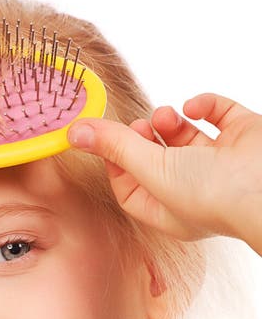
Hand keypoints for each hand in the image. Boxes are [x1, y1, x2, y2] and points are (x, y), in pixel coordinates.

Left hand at [68, 94, 261, 255]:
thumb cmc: (216, 196)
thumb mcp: (153, 171)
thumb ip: (115, 148)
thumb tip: (75, 132)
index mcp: (169, 212)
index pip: (130, 190)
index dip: (115, 166)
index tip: (106, 143)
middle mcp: (194, 191)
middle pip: (154, 160)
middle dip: (142, 139)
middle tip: (139, 126)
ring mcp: (220, 164)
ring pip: (184, 136)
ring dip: (169, 121)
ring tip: (168, 117)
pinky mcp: (243, 137)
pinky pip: (218, 115)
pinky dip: (204, 105)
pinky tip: (197, 107)